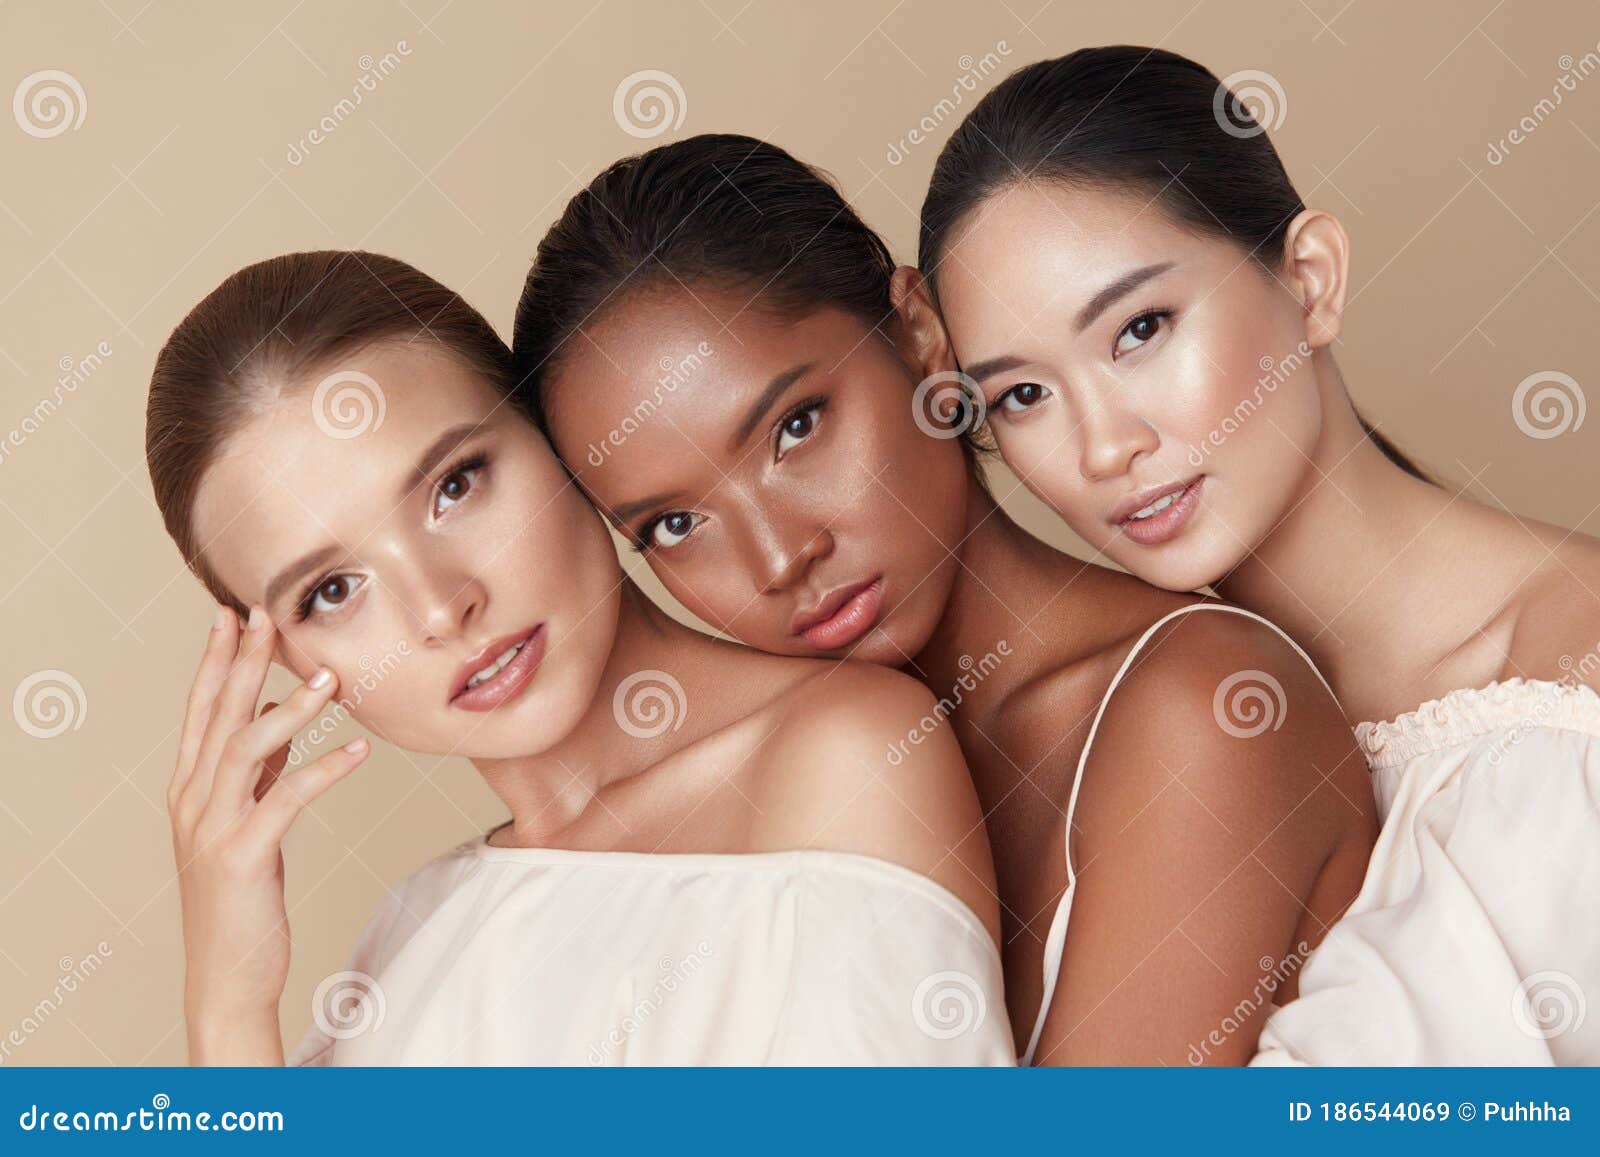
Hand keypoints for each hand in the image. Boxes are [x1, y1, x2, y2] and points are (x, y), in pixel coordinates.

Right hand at [167, 605, 369, 1062]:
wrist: (225, 975)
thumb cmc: (240, 897)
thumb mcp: (244, 822)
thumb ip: (255, 769)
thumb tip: (273, 712)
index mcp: (190, 788)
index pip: (201, 710)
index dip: (217, 660)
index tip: (234, 613)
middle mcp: (192, 801)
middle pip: (219, 716)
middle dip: (244, 661)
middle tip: (269, 613)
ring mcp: (212, 828)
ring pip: (247, 749)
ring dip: (289, 708)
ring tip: (329, 677)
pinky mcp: (242, 856)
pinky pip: (285, 799)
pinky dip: (323, 769)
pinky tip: (359, 750)